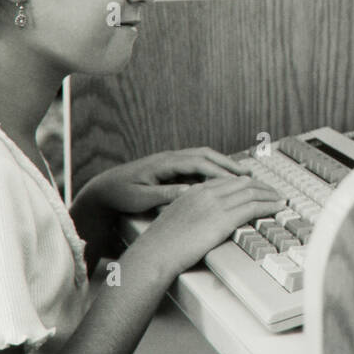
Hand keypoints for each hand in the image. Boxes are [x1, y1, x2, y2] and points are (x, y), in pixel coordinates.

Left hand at [81, 147, 251, 216]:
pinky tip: (223, 181)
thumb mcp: (141, 197)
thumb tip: (190, 191)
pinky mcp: (171, 169)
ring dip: (223, 165)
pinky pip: (198, 166)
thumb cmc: (120, 194)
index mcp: (165, 163)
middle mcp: (171, 158)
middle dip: (229, 164)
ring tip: (243, 176)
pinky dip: (213, 170)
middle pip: (206, 155)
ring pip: (204, 159)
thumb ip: (165, 194)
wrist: (103, 188)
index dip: (220, 171)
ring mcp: (172, 161)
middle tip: (249, 175)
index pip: (199, 163)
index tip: (238, 180)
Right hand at [142, 176, 285, 277]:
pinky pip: (253, 207)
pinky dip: (269, 206)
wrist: (156, 252)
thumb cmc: (162, 242)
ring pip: (252, 192)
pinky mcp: (223, 219)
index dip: (247, 183)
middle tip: (274, 192)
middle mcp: (207, 193)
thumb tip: (205, 218)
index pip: (228, 180)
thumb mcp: (177, 217)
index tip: (257, 188)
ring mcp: (216, 204)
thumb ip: (193, 211)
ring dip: (270, 195)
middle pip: (243, 183)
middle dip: (263, 187)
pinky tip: (277, 208)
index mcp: (195, 190)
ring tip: (281, 200)